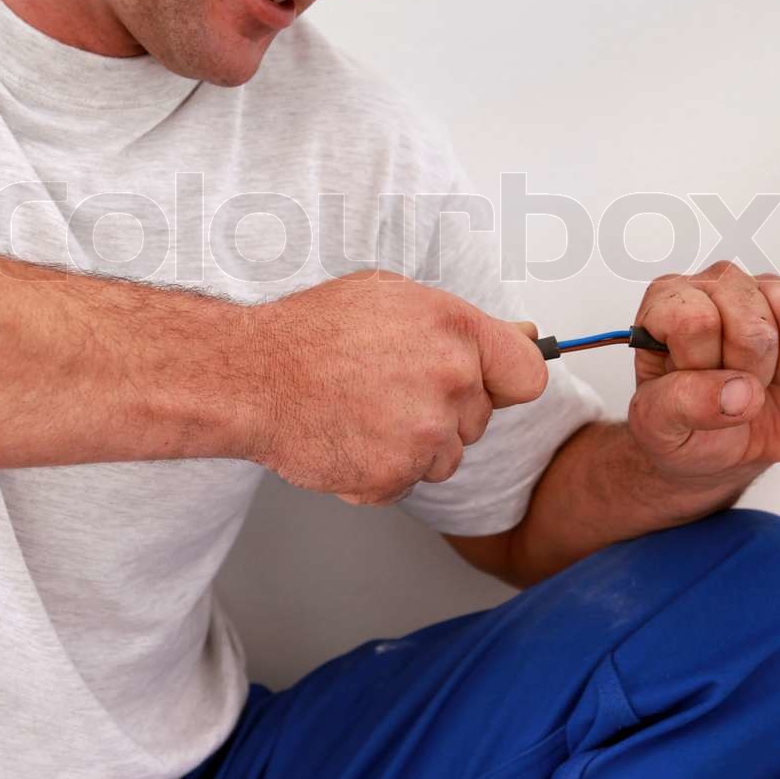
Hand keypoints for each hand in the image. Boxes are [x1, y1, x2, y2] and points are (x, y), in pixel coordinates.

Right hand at [244, 270, 547, 505]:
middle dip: (444, 410)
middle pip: (478, 419)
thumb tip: (520, 337)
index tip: (491, 384)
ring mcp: (423, 436)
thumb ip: (459, 325)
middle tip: (390, 388)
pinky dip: (381, 469)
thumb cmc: (312, 331)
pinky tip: (350, 435)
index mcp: (455, 332)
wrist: (252, 376)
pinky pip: (407, 482)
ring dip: (414, 444)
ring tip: (364, 411)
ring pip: (445, 457)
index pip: (527, 374)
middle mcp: (449, 383)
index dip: (505, 381)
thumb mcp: (391, 296)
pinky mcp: (393, 477)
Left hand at [627, 259, 779, 484]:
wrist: (720, 445)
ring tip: (770, 381)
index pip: (696, 320)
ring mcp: (770, 292)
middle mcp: (719, 286)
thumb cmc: (682, 424)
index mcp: (669, 303)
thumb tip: (739, 391)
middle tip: (737, 389)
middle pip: (754, 324)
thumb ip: (683, 404)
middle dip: (751, 374)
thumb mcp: (658, 424)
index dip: (705, 366)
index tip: (699, 385)